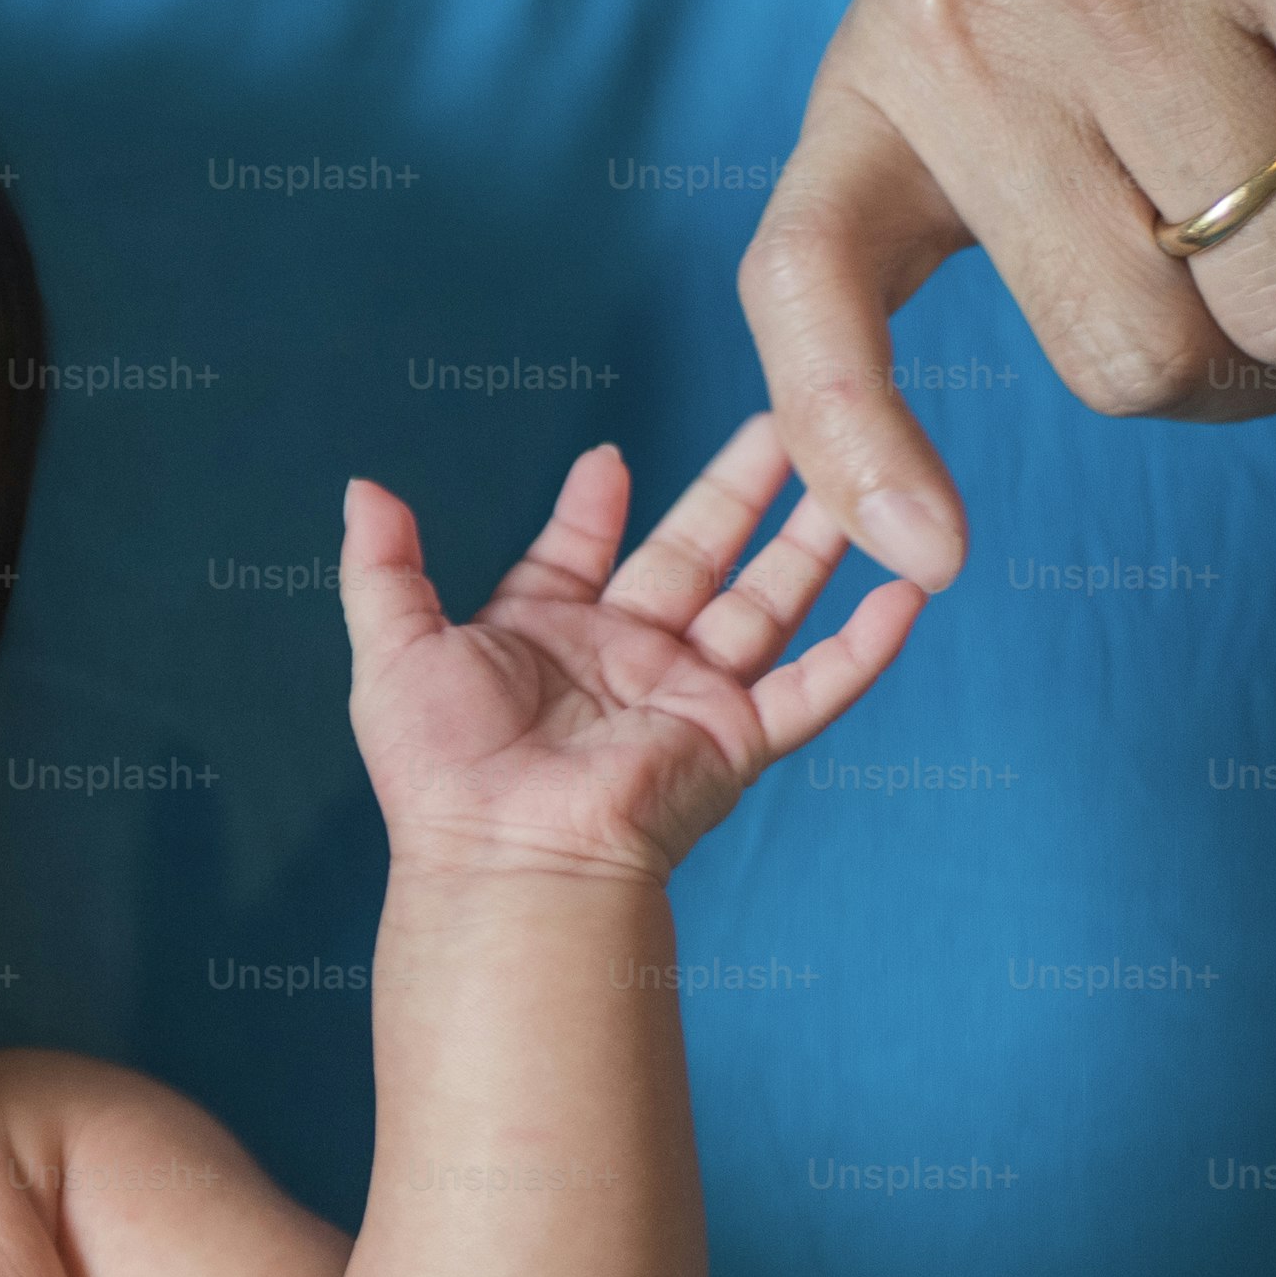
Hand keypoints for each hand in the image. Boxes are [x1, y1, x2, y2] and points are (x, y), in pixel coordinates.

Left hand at [339, 418, 925, 885]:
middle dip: (737, 491)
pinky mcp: (735, 741)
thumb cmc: (440, 769)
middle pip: (694, 555)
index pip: (582, 555)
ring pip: (766, 601)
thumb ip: (383, 567)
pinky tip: (912, 592)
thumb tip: (363, 488)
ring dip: (813, 540)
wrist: (502, 856)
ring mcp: (686, 698)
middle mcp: (623, 660)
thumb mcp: (394, 649)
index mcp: (544, 636)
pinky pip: (816, 688)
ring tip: (856, 471)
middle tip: (780, 419)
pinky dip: (866, 647)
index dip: (596, 509)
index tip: (612, 458)